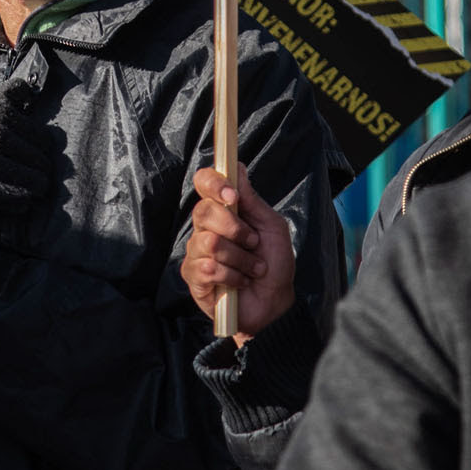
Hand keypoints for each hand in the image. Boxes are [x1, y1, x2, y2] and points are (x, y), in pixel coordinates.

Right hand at [183, 165, 294, 341]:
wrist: (276, 302)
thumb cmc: (275, 263)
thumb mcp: (272, 227)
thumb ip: (252, 200)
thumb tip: (236, 167)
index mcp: (223, 211)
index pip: (204, 183)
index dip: (214, 184)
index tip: (233, 196)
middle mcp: (205, 228)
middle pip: (203, 212)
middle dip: (235, 229)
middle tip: (254, 243)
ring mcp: (196, 252)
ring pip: (209, 243)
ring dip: (240, 258)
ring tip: (252, 269)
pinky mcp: (194, 277)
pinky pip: (207, 268)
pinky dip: (231, 276)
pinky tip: (240, 283)